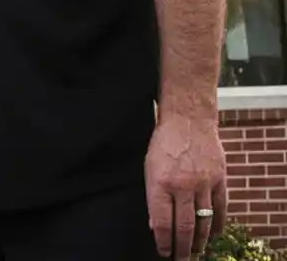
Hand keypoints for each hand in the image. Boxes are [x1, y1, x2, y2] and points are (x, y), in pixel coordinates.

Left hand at [145, 117, 226, 258]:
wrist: (188, 121)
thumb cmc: (163, 144)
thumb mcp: (148, 169)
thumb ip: (153, 197)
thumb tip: (156, 226)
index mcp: (160, 183)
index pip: (162, 222)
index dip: (163, 241)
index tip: (163, 252)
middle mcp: (183, 186)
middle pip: (184, 226)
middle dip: (182, 248)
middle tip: (181, 260)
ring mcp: (204, 183)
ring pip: (203, 221)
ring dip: (200, 240)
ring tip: (196, 252)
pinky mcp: (219, 180)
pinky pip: (220, 208)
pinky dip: (217, 224)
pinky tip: (214, 235)